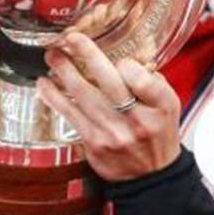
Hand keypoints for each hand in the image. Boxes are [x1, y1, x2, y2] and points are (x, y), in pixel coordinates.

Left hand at [36, 32, 181, 181]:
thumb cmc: (158, 134)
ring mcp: (114, 133)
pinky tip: (44, 85)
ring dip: (64, 72)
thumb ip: (152, 80)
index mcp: (161, 107)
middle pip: (110, 83)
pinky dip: (54, 97)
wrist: (150, 177)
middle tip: (71, 38)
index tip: (119, 60)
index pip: (142, 78)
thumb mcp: (169, 105)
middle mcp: (138, 120)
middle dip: (87, 55)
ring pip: (84, 96)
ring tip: (52, 56)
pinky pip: (70, 115)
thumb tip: (128, 58)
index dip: (127, 65)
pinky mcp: (94, 144)